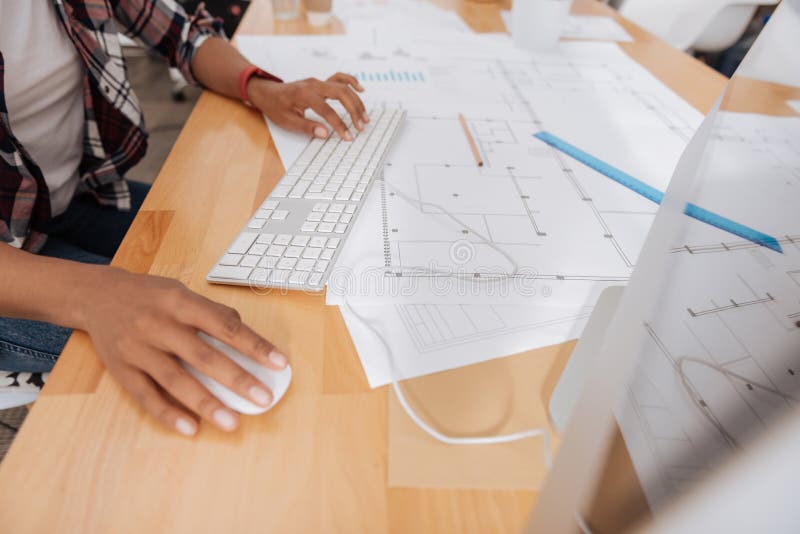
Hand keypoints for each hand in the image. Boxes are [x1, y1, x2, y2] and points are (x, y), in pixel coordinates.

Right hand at [75, 267, 287, 435]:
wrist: (96, 296)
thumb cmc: (149, 296)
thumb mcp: (181, 292)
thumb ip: (211, 312)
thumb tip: (245, 335)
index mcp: (180, 302)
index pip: (225, 326)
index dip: (255, 345)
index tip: (280, 363)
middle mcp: (158, 325)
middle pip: (202, 356)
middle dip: (236, 379)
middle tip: (263, 399)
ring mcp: (138, 349)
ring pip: (175, 380)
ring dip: (206, 403)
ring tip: (232, 422)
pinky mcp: (121, 370)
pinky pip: (146, 396)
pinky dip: (168, 414)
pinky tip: (191, 428)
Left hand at [247, 72, 367, 140]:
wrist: (267, 93)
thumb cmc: (276, 107)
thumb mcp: (287, 121)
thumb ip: (307, 127)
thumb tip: (326, 133)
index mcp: (305, 95)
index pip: (327, 111)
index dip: (339, 125)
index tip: (348, 137)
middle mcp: (314, 85)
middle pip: (341, 94)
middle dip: (354, 110)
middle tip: (361, 126)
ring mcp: (318, 82)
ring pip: (343, 87)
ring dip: (356, 100)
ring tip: (364, 116)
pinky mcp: (320, 82)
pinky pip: (339, 78)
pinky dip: (351, 82)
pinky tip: (361, 89)